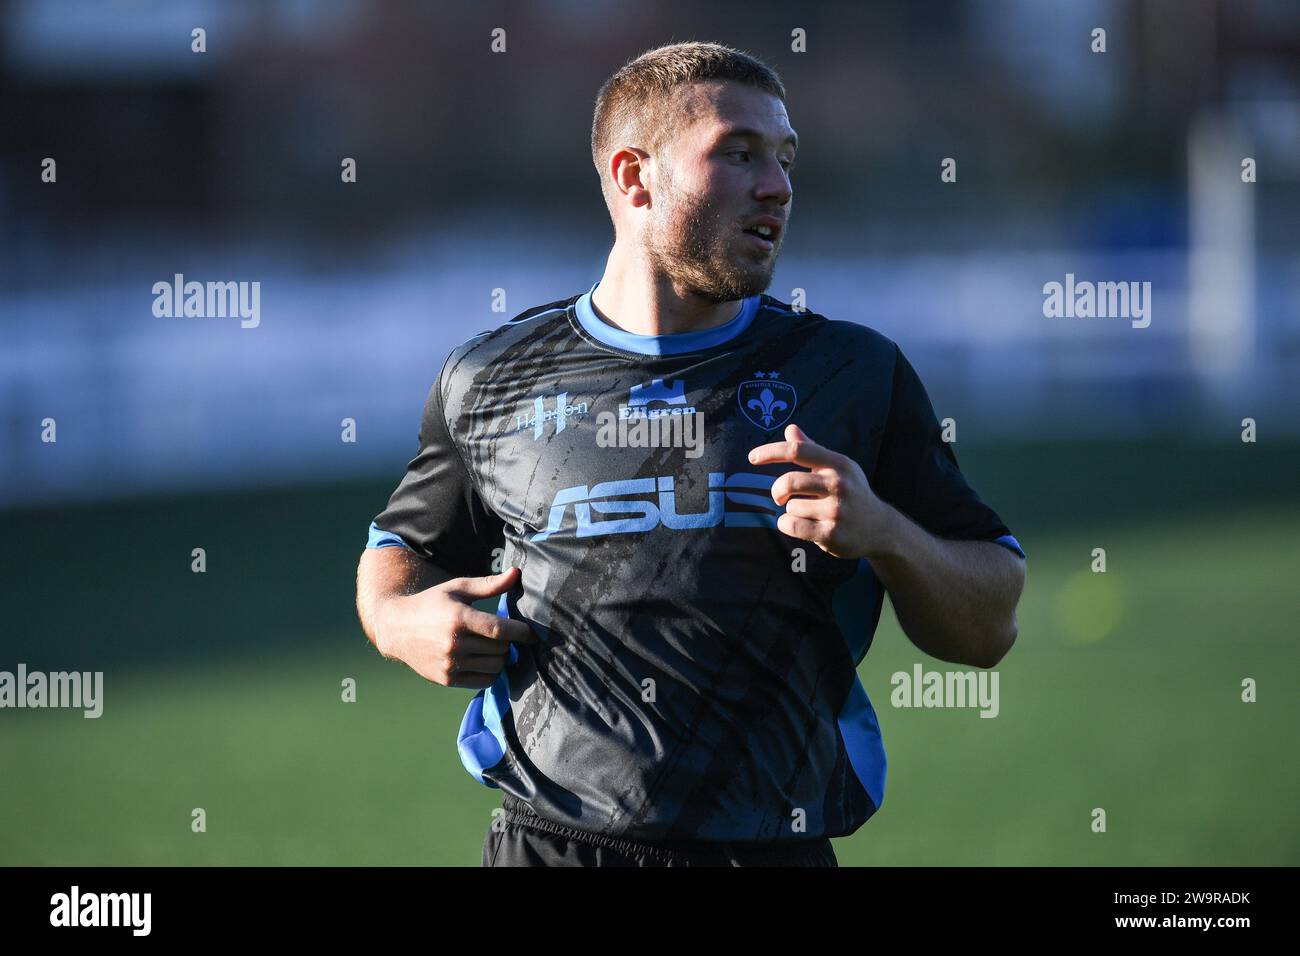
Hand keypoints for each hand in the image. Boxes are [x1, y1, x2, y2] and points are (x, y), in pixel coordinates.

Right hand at [376, 567, 535, 688]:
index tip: (532, 633)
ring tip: (494, 646)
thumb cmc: (430, 604)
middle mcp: (454, 644)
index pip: (500, 630)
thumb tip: (516, 574)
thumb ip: (489, 584)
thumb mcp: (456, 588)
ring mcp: (450, 664)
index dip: (522, 632)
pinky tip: (485, 659)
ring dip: (501, 657)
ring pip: (495, 667)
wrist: (396, 629)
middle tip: (505, 635)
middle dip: (509, 642)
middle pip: (500, 649)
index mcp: (459, 618)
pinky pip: (484, 681)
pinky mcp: (447, 679)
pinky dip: (491, 672)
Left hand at [748, 424, 884, 559]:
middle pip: (788, 482)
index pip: (798, 450)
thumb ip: (812, 450)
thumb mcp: (838, 468)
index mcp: (838, 464)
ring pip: (791, 507)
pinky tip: (802, 526)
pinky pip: (793, 526)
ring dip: (791, 512)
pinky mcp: (831, 533)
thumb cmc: (852, 493)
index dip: (771, 451)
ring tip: (809, 514)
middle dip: (777, 491)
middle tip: (780, 497)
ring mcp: (836, 510)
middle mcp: (839, 484)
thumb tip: (790, 429)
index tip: (752, 457)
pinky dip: (788, 526)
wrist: (880, 528)